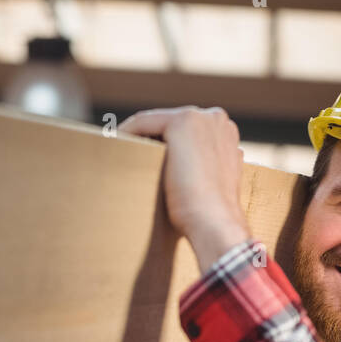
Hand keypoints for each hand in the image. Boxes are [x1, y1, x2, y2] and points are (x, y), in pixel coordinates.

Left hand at [120, 106, 252, 268]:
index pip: (187, 133)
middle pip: (171, 125)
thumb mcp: (209, 186)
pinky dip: (126, 133)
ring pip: (157, 123)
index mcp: (226, 135)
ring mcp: (201, 118)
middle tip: (125, 154)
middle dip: (149, 139)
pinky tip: (113, 147)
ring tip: (118, 153)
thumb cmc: (208, 217)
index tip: (142, 157)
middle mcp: (217, 120)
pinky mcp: (181, 122)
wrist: (214, 223)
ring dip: (137, 136)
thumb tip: (188, 174)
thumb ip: (204, 170)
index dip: (162, 145)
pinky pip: (142, 122)